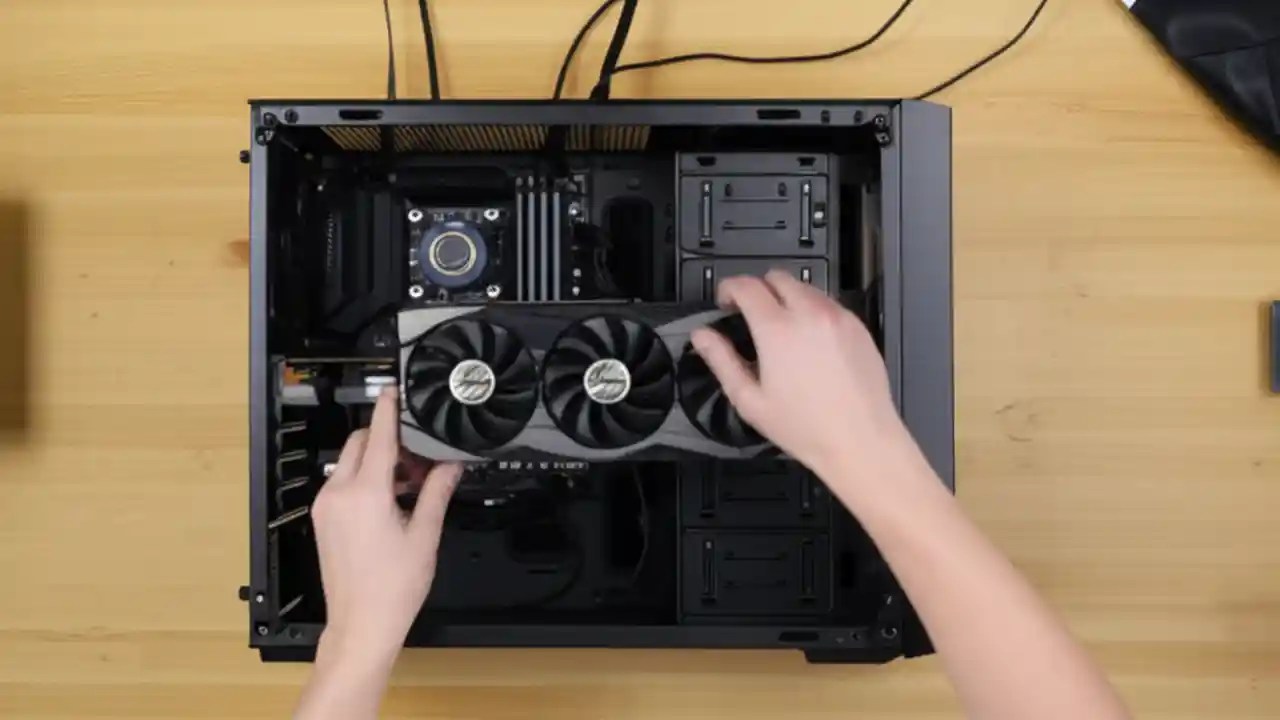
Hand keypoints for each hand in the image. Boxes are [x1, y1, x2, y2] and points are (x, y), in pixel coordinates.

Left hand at [310, 388, 461, 662]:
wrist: (361, 624)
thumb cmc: (393, 588)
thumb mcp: (425, 535)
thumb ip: (437, 491)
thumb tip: (451, 465)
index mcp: (366, 494)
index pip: (378, 436)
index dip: (389, 410)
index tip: (396, 391)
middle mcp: (339, 494)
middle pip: (359, 444)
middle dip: (387, 440)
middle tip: (419, 454)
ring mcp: (326, 507)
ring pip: (350, 463)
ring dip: (377, 461)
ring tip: (411, 482)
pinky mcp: (323, 520)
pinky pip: (343, 483)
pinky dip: (365, 479)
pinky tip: (391, 498)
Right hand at [690, 271, 914, 488]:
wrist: (860, 440)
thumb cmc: (807, 428)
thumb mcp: (750, 400)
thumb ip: (722, 360)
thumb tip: (702, 337)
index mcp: (778, 330)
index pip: (747, 286)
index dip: (729, 288)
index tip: (726, 301)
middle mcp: (810, 315)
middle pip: (777, 277)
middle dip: (758, 290)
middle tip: (751, 314)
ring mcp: (838, 317)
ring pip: (805, 287)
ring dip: (787, 298)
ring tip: (782, 331)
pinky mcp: (858, 326)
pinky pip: (829, 303)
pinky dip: (813, 311)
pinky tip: (810, 342)